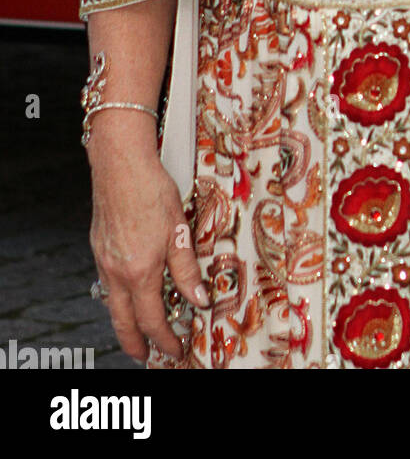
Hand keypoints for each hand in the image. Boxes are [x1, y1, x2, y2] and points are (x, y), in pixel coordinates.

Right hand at [87, 116, 208, 361]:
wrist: (120, 164)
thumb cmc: (151, 191)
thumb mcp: (179, 230)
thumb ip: (187, 269)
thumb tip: (198, 300)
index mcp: (140, 272)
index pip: (152, 320)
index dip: (165, 339)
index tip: (176, 349)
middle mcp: (117, 272)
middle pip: (123, 322)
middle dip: (135, 344)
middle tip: (146, 356)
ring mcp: (104, 260)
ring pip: (112, 303)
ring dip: (125, 322)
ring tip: (139, 329)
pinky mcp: (98, 246)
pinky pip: (107, 283)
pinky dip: (118, 297)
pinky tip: (128, 292)